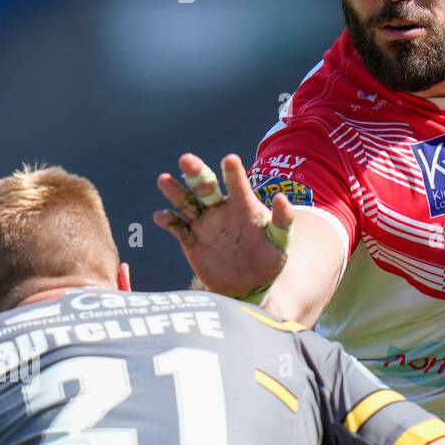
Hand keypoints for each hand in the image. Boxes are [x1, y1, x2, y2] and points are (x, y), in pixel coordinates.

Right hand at [154, 152, 292, 297]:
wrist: (250, 285)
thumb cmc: (269, 259)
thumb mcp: (280, 242)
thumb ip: (282, 220)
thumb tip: (282, 198)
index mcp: (244, 206)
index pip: (238, 185)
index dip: (234, 173)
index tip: (230, 159)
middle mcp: (221, 209)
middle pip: (206, 187)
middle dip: (197, 173)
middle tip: (186, 159)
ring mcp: (204, 223)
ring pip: (186, 202)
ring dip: (175, 191)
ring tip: (164, 179)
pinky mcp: (191, 240)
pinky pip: (177, 227)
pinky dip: (168, 221)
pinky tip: (161, 216)